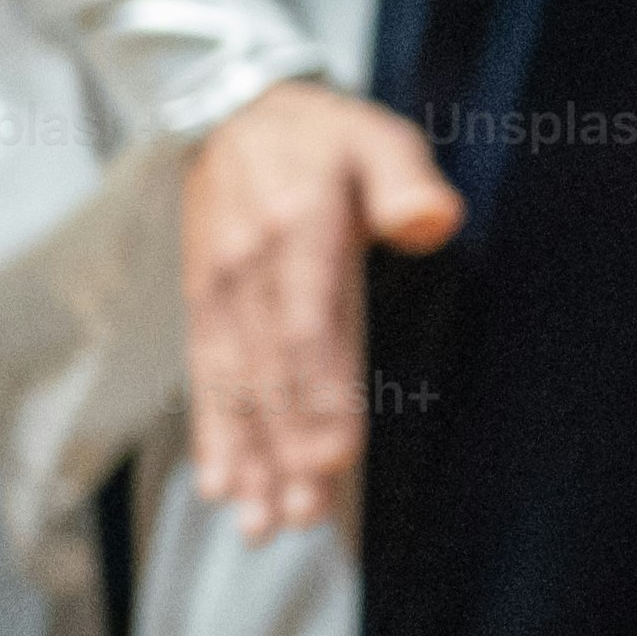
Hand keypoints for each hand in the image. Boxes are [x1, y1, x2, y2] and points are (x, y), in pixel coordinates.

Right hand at [178, 78, 463, 536]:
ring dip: (248, 460)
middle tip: (300, 517)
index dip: (319, 397)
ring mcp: (219, 294)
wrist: (233, 110)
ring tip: (262, 525)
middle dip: (285, 451)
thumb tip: (432, 224)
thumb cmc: (325, 135)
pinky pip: (205, 379)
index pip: (307, 328)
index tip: (333, 457)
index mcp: (296, 232)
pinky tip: (221, 486)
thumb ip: (406, 182)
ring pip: (234, 389)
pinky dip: (211, 435)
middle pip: (269, 376)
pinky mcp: (204, 308)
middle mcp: (248, 272)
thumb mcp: (379, 137)